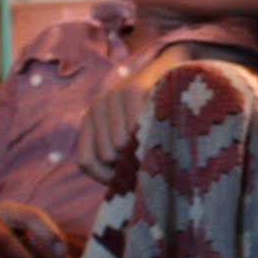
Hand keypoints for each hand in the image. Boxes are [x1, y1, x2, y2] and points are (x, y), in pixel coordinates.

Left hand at [77, 41, 215, 183]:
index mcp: (90, 120)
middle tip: (149, 161)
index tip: (125, 179)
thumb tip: (116, 188)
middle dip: (127, 165)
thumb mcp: (129, 132)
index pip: (85, 161)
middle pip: (105, 155)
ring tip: (157, 147)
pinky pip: (135, 127)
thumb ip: (118, 156)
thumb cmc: (152, 111)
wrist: (172, 69)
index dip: (105, 176)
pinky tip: (160, 133)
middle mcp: (96, 106)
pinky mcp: (132, 89)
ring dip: (139, 151)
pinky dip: (148, 135)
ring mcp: (113, 97)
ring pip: (118, 144)